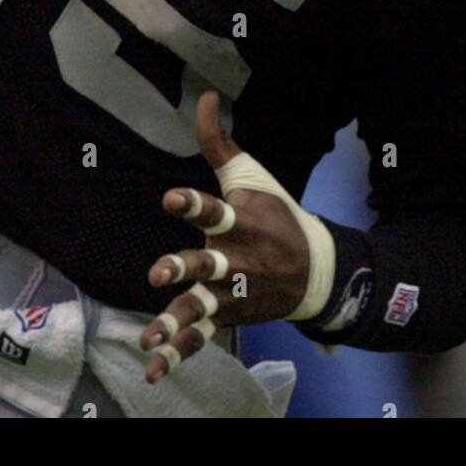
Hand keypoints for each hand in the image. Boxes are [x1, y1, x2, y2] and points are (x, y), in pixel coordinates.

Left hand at [140, 91, 328, 382]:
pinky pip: (201, 338)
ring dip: (175, 321)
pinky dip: (178, 354)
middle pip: (208, 264)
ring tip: (149, 337)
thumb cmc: (276, 213)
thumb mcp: (252, 175)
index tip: (171, 198)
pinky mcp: (228, 317)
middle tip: (160, 271)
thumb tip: (203, 96)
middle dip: (184, 267)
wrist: (315, 270)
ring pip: (201, 307)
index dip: (193, 203)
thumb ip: (219, 141)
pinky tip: (153, 369)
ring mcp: (232, 293)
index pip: (215, 210)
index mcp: (241, 221)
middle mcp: (236, 260)